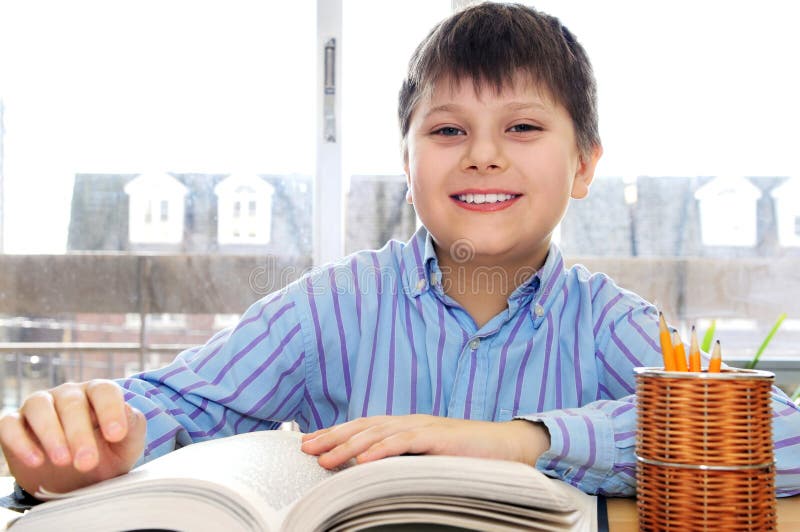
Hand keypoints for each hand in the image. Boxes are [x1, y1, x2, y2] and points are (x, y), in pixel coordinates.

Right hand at [0, 380, 145, 495]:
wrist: (78, 478)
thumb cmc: (106, 455)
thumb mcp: (126, 446)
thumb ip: (133, 427)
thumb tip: (126, 413)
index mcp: (97, 393)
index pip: (104, 391)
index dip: (110, 410)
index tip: (117, 436)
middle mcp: (68, 394)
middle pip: (72, 402)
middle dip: (80, 433)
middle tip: (87, 462)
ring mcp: (40, 406)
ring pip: (39, 406)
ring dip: (50, 433)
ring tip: (62, 461)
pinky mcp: (15, 424)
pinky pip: (9, 424)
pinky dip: (19, 441)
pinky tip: (35, 461)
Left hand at [300, 414, 549, 468]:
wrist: (509, 446)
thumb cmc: (470, 455)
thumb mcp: (429, 459)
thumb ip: (404, 461)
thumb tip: (371, 473)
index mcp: (407, 427)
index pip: (364, 428)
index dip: (336, 434)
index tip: (310, 444)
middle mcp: (411, 423)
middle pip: (364, 427)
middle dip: (333, 438)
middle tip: (305, 449)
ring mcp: (425, 429)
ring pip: (379, 434)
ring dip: (349, 446)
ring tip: (326, 458)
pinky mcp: (440, 439)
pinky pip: (406, 443)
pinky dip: (384, 451)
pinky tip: (364, 460)